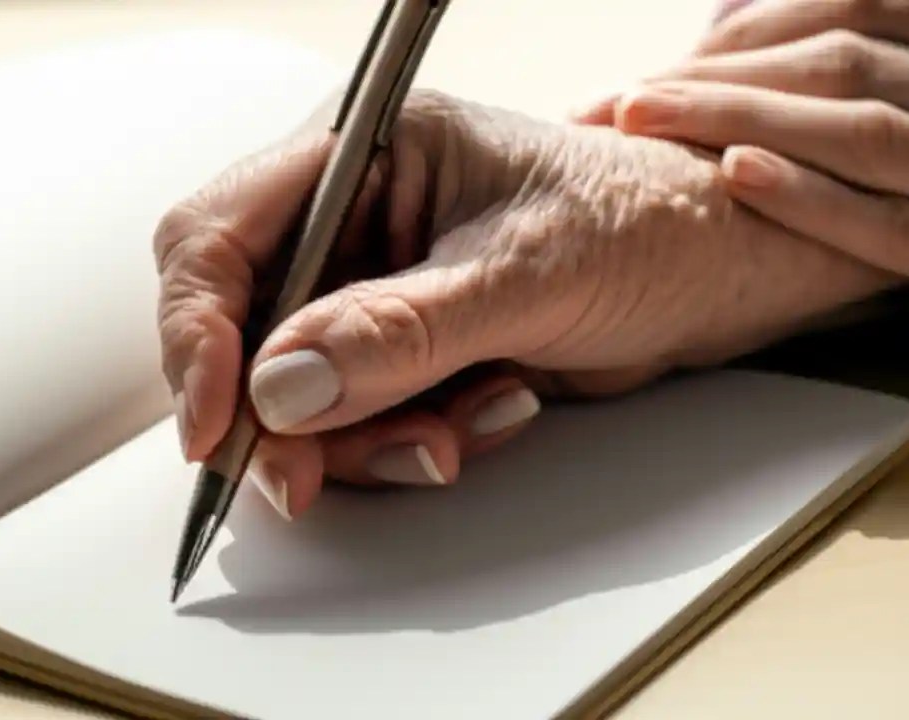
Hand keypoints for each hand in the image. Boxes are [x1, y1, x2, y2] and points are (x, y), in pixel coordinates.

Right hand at [154, 89, 889, 519]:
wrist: (711, 269)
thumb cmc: (640, 223)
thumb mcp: (525, 272)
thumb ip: (401, 329)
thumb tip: (282, 385)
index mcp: (362, 152)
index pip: (218, 234)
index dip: (197, 332)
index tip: (217, 422)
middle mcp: (350, 219)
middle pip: (239, 328)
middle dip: (278, 412)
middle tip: (309, 474)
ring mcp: (372, 288)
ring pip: (294, 392)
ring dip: (359, 438)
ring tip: (454, 433)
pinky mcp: (401, 348)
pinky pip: (356, 419)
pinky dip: (404, 441)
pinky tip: (485, 417)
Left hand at [575, 0, 908, 325]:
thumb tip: (781, 5)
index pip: (865, 2)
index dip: (758, 23)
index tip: (679, 51)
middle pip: (845, 62)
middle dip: (720, 76)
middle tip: (624, 95)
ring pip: (862, 136)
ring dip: (740, 123)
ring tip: (647, 121)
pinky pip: (902, 227)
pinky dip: (818, 202)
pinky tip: (743, 182)